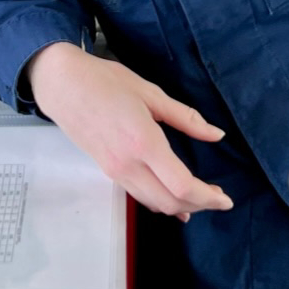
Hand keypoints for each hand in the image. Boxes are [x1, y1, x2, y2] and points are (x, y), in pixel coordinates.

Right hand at [27, 42, 233, 222]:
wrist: (62, 86)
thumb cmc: (106, 82)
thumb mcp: (151, 93)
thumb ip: (186, 118)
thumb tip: (217, 135)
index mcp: (144, 142)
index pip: (181, 185)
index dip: (207, 197)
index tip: (226, 199)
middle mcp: (128, 164)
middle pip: (169, 202)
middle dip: (199, 206)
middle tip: (219, 198)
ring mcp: (115, 171)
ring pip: (153, 203)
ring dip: (180, 207)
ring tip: (202, 199)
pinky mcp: (107, 171)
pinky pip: (139, 196)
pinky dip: (161, 202)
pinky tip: (173, 200)